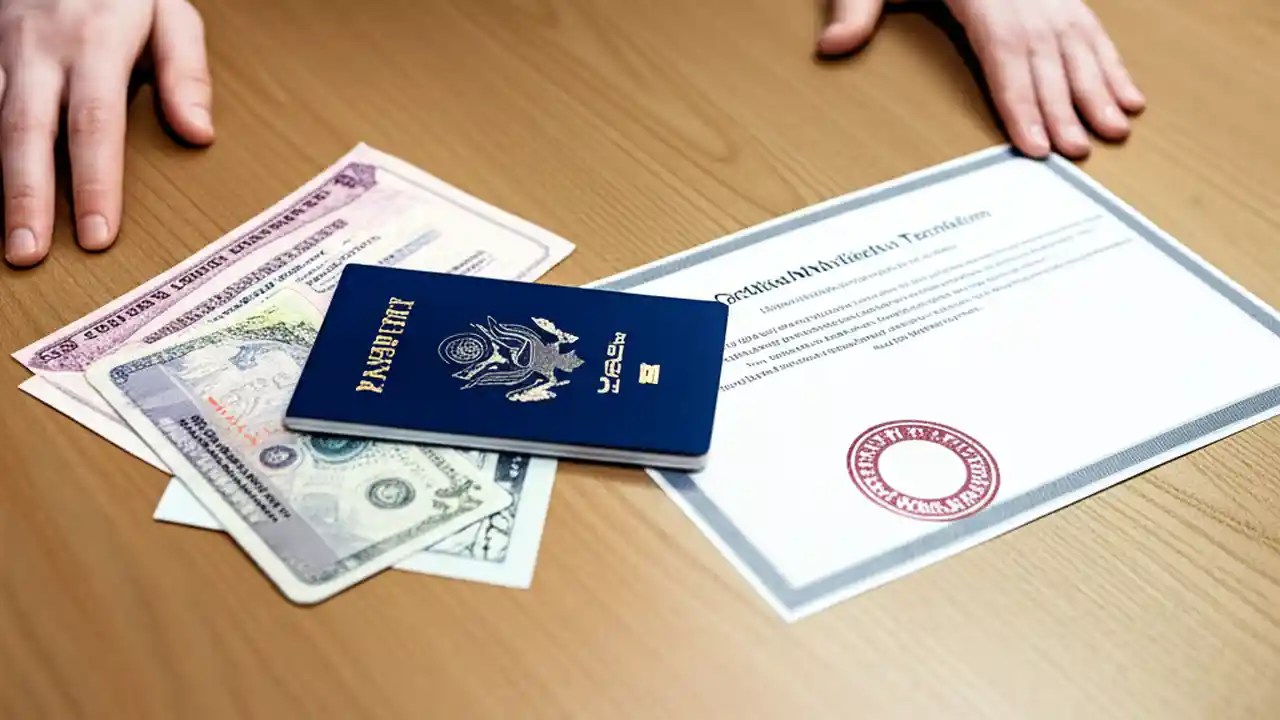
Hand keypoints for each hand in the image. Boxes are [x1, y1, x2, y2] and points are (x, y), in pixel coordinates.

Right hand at [0, 0, 212, 266]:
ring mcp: (2, 47)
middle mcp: (39, 47)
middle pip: (27, 132)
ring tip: (8, 238)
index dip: (94, 183)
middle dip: (28, 197)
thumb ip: (185, 71)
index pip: (95, 124)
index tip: (98, 236)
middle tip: (29, 254)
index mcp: (95, 41)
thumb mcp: (170, 13)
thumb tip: (198, 134)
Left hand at [818, 0, 1144, 158]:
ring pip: (1078, 43)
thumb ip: (855, 8)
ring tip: (1115, 131)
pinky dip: (1111, 62)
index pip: (1004, 54)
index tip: (1034, 143)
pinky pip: (1090, 28)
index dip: (1021, 100)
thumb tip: (832, 46)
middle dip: (1066, 105)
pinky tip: (1129, 94)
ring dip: (1100, 88)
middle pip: (1046, 55)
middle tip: (1079, 151)